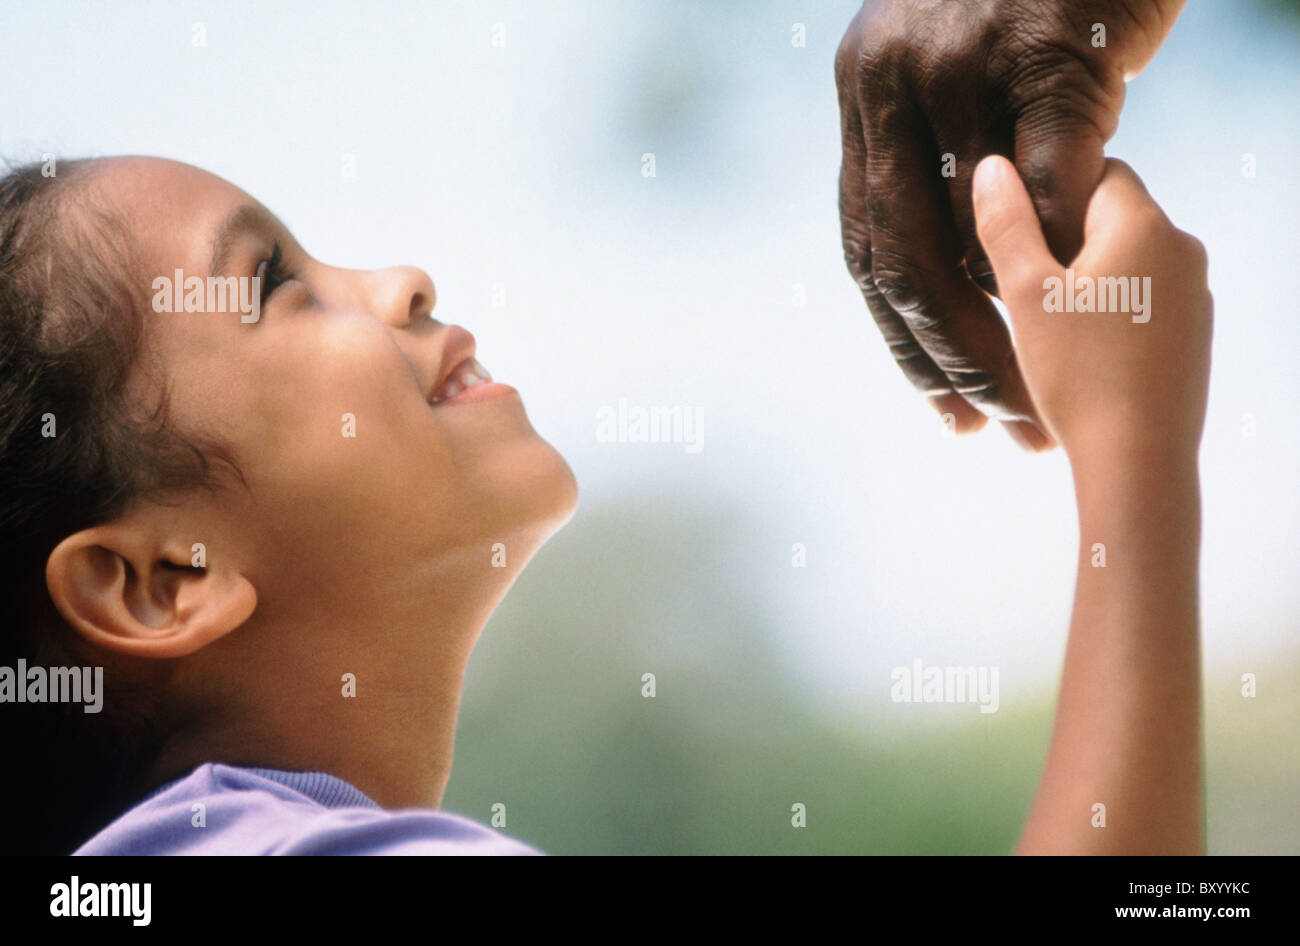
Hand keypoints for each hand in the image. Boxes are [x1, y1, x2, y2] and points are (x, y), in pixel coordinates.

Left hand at [835, 0, 1184, 446]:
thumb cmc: (1029, 3)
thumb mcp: (952, 73)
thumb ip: (933, 160)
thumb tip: (951, 273)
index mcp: (862, 104)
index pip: (865, 253)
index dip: (902, 344)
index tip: (941, 410)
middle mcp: (889, 90)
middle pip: (906, 265)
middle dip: (951, 361)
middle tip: (998, 423)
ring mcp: (961, 71)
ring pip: (973, 241)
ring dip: (1012, 329)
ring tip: (1042, 390)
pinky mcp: (1043, 58)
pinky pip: (1050, 184)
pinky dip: (1065, 253)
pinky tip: (1090, 311)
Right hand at [971, 155, 1210, 459]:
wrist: (1138, 462)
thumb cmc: (1079, 376)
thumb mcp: (1026, 294)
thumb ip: (1006, 224)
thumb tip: (992, 165)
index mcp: (1144, 224)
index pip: (1096, 171)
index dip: (1048, 196)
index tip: (1016, 237)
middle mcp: (1182, 249)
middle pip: (1111, 219)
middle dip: (1064, 244)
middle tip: (1022, 290)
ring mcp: (1194, 296)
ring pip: (1127, 265)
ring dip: (1086, 284)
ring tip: (1049, 332)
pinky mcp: (1193, 337)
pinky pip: (1144, 304)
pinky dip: (1110, 318)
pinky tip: (1082, 358)